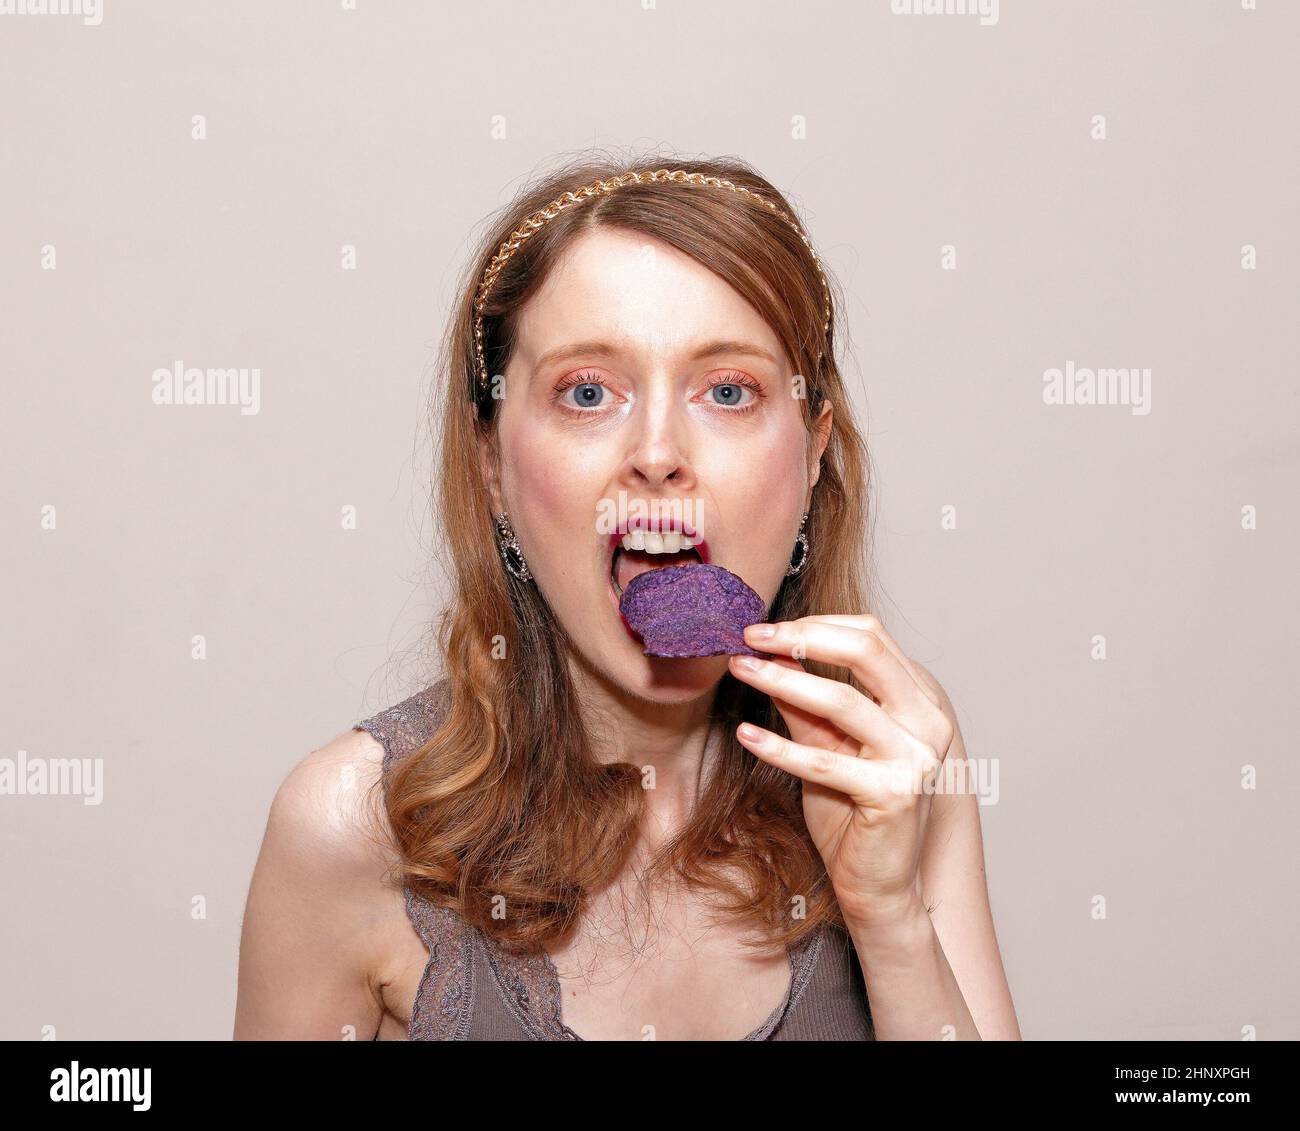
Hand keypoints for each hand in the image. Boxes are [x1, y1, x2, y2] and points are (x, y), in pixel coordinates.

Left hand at [728, 615, 954, 931]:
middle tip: (750, 636)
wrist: (876, 885)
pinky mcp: (894, 794)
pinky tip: (745, 734)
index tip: (765, 630)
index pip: (870, 636)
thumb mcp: (823, 743)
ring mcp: (916, 758)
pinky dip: (779, 746)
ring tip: (739, 670)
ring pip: (843, 701)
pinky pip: (825, 760)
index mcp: (918, 700)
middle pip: (867, 651)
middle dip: (801, 636)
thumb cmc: (851, 813)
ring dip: (781, 681)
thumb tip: (772, 651)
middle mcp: (927, 722)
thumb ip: (804, 699)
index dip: (814, 625)